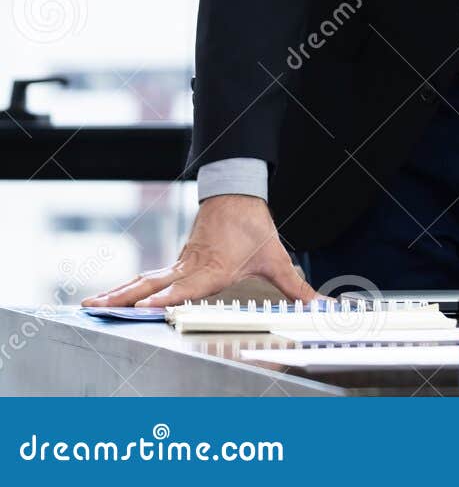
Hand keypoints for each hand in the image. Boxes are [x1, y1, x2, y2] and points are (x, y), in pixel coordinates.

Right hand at [81, 195, 318, 307]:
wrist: (237, 196)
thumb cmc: (254, 227)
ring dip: (119, 292)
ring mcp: (180, 264)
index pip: (187, 287)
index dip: (168, 298)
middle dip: (126, 298)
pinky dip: (127, 287)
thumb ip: (297, 286)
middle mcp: (191, 267)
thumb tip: (322, 302)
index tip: (147, 307)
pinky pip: (148, 277)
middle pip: (153, 284)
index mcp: (213, 268)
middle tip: (99, 308)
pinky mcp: (176, 263)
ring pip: (145, 279)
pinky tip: (110, 297)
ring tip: (91, 304)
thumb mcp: (278, 258)